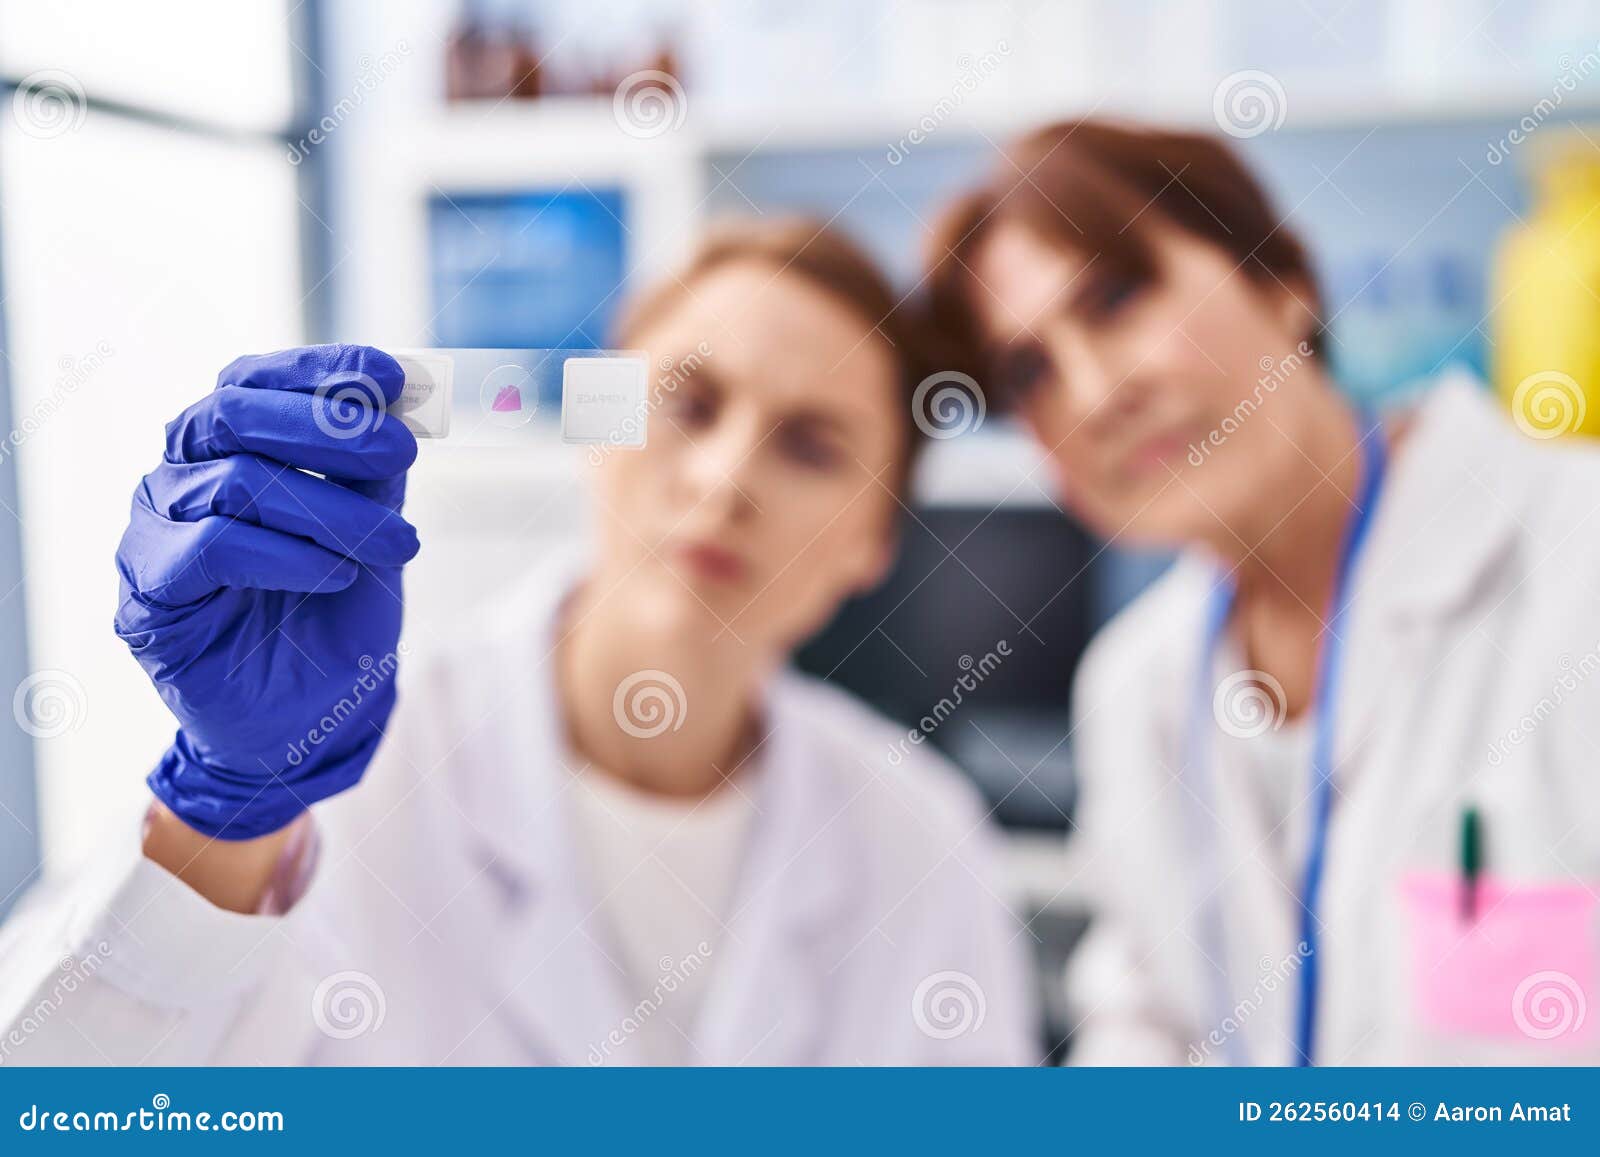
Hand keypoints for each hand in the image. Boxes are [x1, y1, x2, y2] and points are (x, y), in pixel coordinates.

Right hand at [115, 345, 419, 839]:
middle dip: (328, 426)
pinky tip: (337, 576)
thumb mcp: (373, 527)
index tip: (397, 379)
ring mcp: (155, 528)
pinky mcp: (149, 591)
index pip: (255, 378)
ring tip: (397, 545)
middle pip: (233, 412)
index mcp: (224, 444)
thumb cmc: (335, 615)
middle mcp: (179, 474)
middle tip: (403, 454)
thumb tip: (403, 390)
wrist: (308, 720)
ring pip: (235, 480)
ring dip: (331, 508)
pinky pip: (213, 547)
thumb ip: (376, 467)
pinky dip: (289, 556)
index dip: (324, 370)